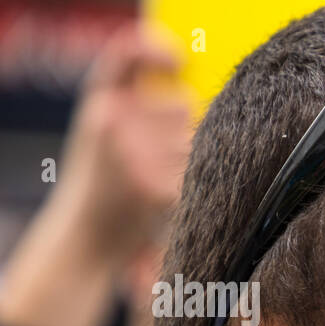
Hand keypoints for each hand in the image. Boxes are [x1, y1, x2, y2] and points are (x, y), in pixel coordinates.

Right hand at [52, 23, 191, 266]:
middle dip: (181, 128)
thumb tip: (187, 91)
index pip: (128, 54)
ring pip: (195, 139)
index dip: (156, 51)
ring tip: (156, 177)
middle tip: (153, 156)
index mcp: (98, 102)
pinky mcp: (157, 187)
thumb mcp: (101, 129)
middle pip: (183, 105)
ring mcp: (135, 153)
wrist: (85, 234)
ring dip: (188, 157)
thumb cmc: (101, 180)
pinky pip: (198, 171)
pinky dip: (192, 184)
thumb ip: (130, 101)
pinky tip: (164, 196)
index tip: (178, 61)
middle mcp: (114, 121)